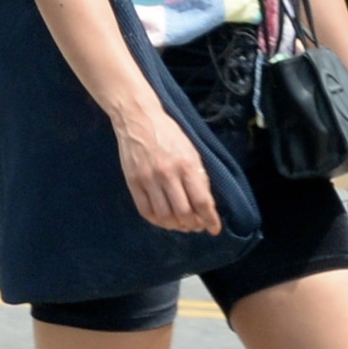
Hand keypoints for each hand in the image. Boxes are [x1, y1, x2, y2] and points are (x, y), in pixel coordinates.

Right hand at [114, 101, 220, 233]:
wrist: (138, 119)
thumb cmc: (170, 134)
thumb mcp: (192, 151)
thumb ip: (199, 176)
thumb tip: (205, 203)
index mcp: (186, 165)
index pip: (201, 201)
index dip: (210, 219)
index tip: (214, 229)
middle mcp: (167, 174)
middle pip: (183, 213)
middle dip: (193, 225)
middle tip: (197, 226)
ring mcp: (148, 179)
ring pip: (164, 216)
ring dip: (176, 226)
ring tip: (182, 225)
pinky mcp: (133, 182)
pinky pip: (145, 210)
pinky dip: (157, 221)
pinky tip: (164, 220)